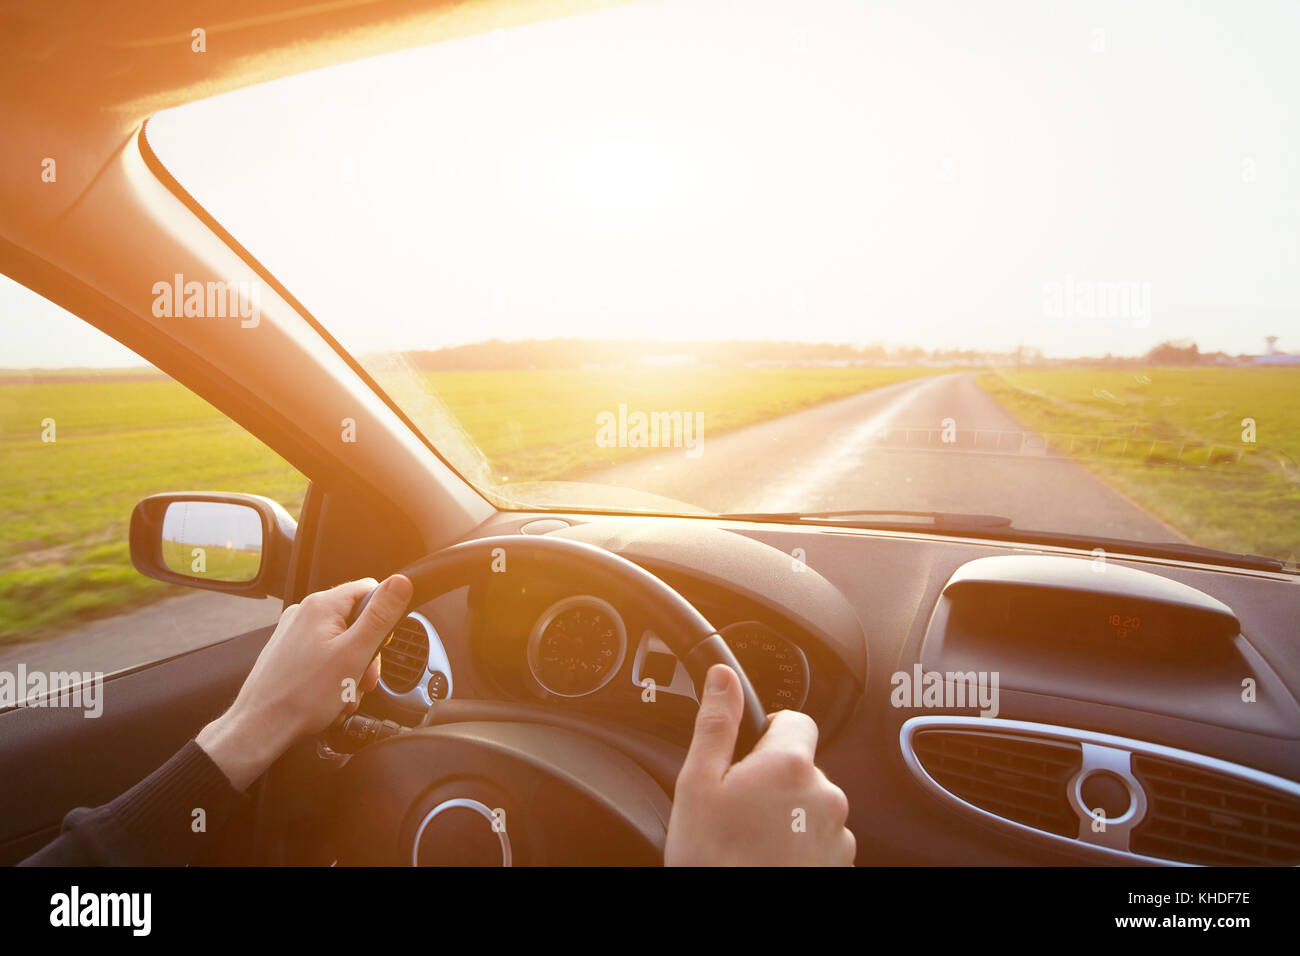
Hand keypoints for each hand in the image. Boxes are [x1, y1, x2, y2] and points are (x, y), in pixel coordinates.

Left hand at [196, 573, 412, 789]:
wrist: (260, 728)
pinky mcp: (288, 653)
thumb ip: (380, 616)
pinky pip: (324, 657)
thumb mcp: (354, 654)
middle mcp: (304, 613)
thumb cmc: (301, 696)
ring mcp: (294, 634)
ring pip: (341, 643)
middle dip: (366, 654)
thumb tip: (401, 582)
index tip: (381, 646)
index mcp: (321, 606)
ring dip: (351, 671)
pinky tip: (330, 697)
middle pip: (356, 621)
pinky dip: (333, 677)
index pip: (369, 590)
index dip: (383, 618)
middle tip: (362, 680)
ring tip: (343, 694)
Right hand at [664, 663, 854, 865]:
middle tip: (738, 807)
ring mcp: (837, 833)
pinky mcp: (840, 864)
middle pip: (803, 765)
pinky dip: (800, 844)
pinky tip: (769, 858)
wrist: (735, 926)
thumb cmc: (711, 859)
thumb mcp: (697, 784)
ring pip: (812, 804)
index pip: (797, 720)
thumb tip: (723, 678)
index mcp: (789, 764)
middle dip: (774, 779)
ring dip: (789, 813)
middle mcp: (825, 794)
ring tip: (751, 839)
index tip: (747, 756)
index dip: (768, 734)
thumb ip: (717, 724)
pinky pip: (821, 838)